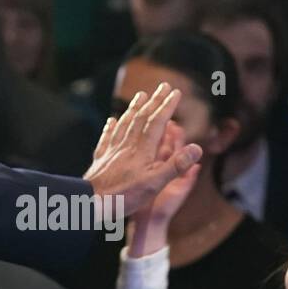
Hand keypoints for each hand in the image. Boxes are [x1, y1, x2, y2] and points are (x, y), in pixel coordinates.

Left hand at [85, 83, 201, 221]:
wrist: (90, 202)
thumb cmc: (123, 196)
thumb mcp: (155, 184)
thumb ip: (176, 165)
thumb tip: (196, 148)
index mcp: (142, 150)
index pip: (157, 122)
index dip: (167, 106)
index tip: (175, 92)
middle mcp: (127, 145)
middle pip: (142, 118)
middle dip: (154, 101)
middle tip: (163, 86)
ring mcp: (112, 151)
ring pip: (124, 124)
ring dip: (134, 108)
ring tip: (140, 95)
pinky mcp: (101, 159)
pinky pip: (107, 138)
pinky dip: (111, 127)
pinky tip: (111, 121)